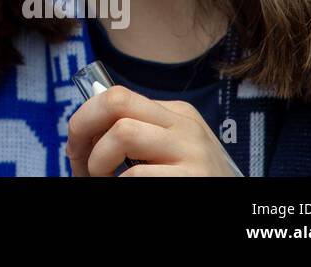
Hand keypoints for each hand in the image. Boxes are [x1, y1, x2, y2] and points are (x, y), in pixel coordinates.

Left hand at [66, 85, 237, 175]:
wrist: (235, 214)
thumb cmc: (188, 182)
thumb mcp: (167, 151)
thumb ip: (138, 134)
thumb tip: (81, 133)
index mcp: (176, 114)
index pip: (115, 96)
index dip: (83, 120)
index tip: (75, 148)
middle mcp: (185, 126)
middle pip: (115, 101)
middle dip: (82, 127)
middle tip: (79, 161)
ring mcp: (192, 151)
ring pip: (122, 133)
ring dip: (99, 162)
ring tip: (104, 181)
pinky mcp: (193, 179)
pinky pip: (137, 175)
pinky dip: (119, 186)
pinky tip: (126, 192)